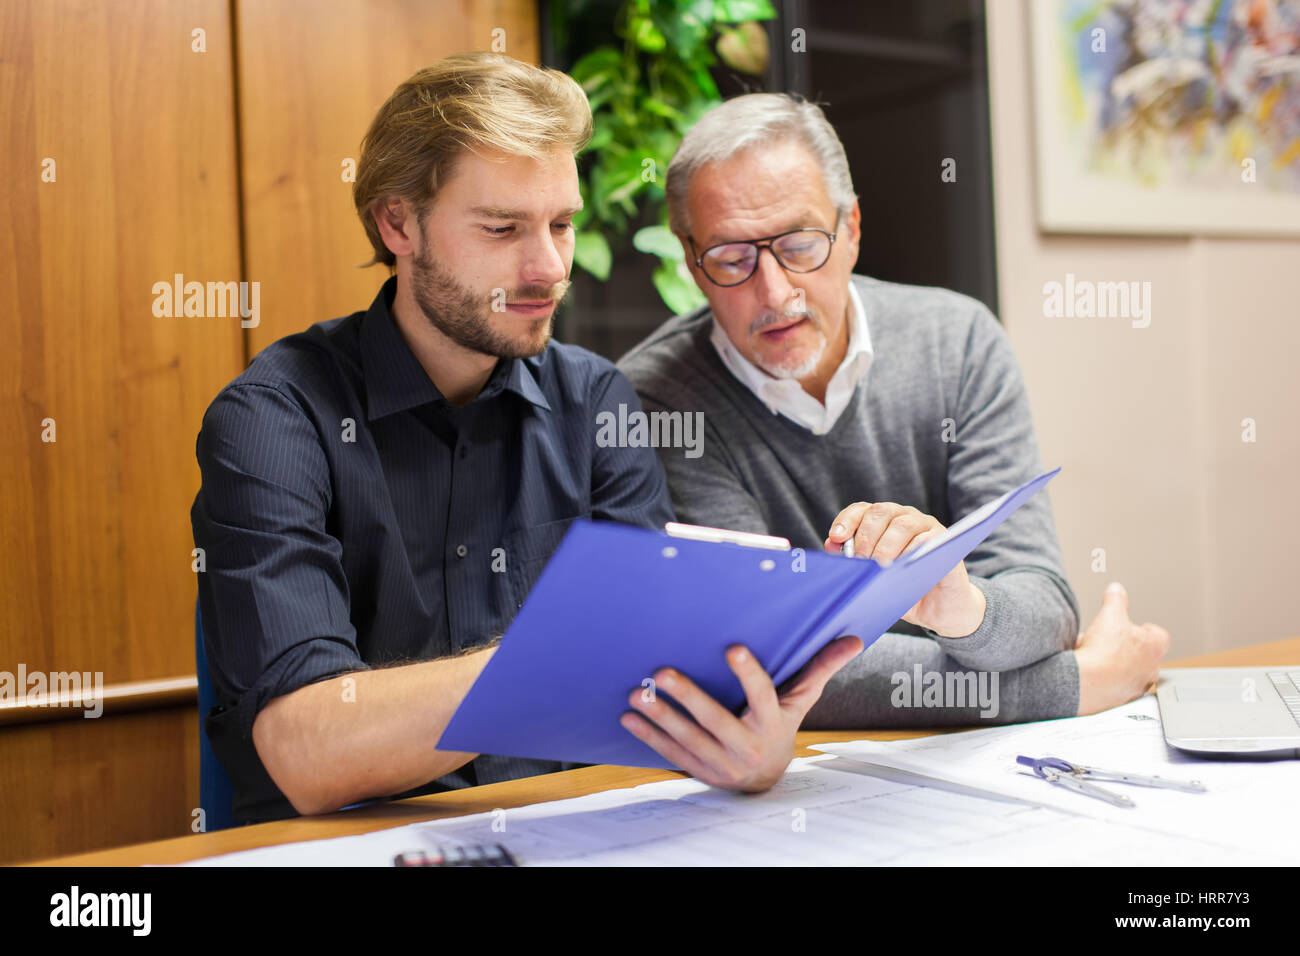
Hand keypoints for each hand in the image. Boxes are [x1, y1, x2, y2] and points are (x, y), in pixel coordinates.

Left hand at [620, 636, 863, 791]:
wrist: (766, 783)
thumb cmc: (780, 728)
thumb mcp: (800, 703)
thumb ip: (820, 669)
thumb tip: (855, 639)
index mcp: (772, 723)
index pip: (762, 695)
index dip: (748, 673)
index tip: (730, 647)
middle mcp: (747, 746)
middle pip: (716, 721)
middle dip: (688, 697)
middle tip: (661, 672)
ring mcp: (722, 763)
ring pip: (688, 740)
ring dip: (661, 718)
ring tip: (637, 694)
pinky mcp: (700, 772)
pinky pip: (671, 755)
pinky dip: (649, 738)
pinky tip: (629, 718)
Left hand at [824, 501, 985, 637]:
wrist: (939, 609)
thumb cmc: (902, 589)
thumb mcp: (874, 578)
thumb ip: (853, 560)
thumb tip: (831, 545)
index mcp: (883, 522)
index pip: (861, 510)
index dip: (847, 520)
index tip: (836, 537)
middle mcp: (904, 517)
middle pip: (880, 512)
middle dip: (865, 536)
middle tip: (861, 562)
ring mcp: (927, 526)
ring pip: (903, 524)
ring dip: (886, 546)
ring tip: (879, 568)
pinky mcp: (946, 541)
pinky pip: (928, 540)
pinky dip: (912, 553)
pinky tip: (902, 568)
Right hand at [1075, 581, 1169, 714]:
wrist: (1087, 682)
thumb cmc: (1104, 652)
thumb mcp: (1109, 614)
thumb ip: (1115, 599)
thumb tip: (1116, 589)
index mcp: (1154, 646)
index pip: (1159, 634)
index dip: (1146, 629)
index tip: (1132, 626)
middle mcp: (1151, 669)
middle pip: (1144, 654)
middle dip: (1127, 647)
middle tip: (1109, 641)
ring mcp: (1137, 686)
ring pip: (1130, 672)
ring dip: (1116, 665)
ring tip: (1095, 656)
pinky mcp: (1121, 699)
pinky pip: (1117, 687)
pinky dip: (1106, 680)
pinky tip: (1090, 672)